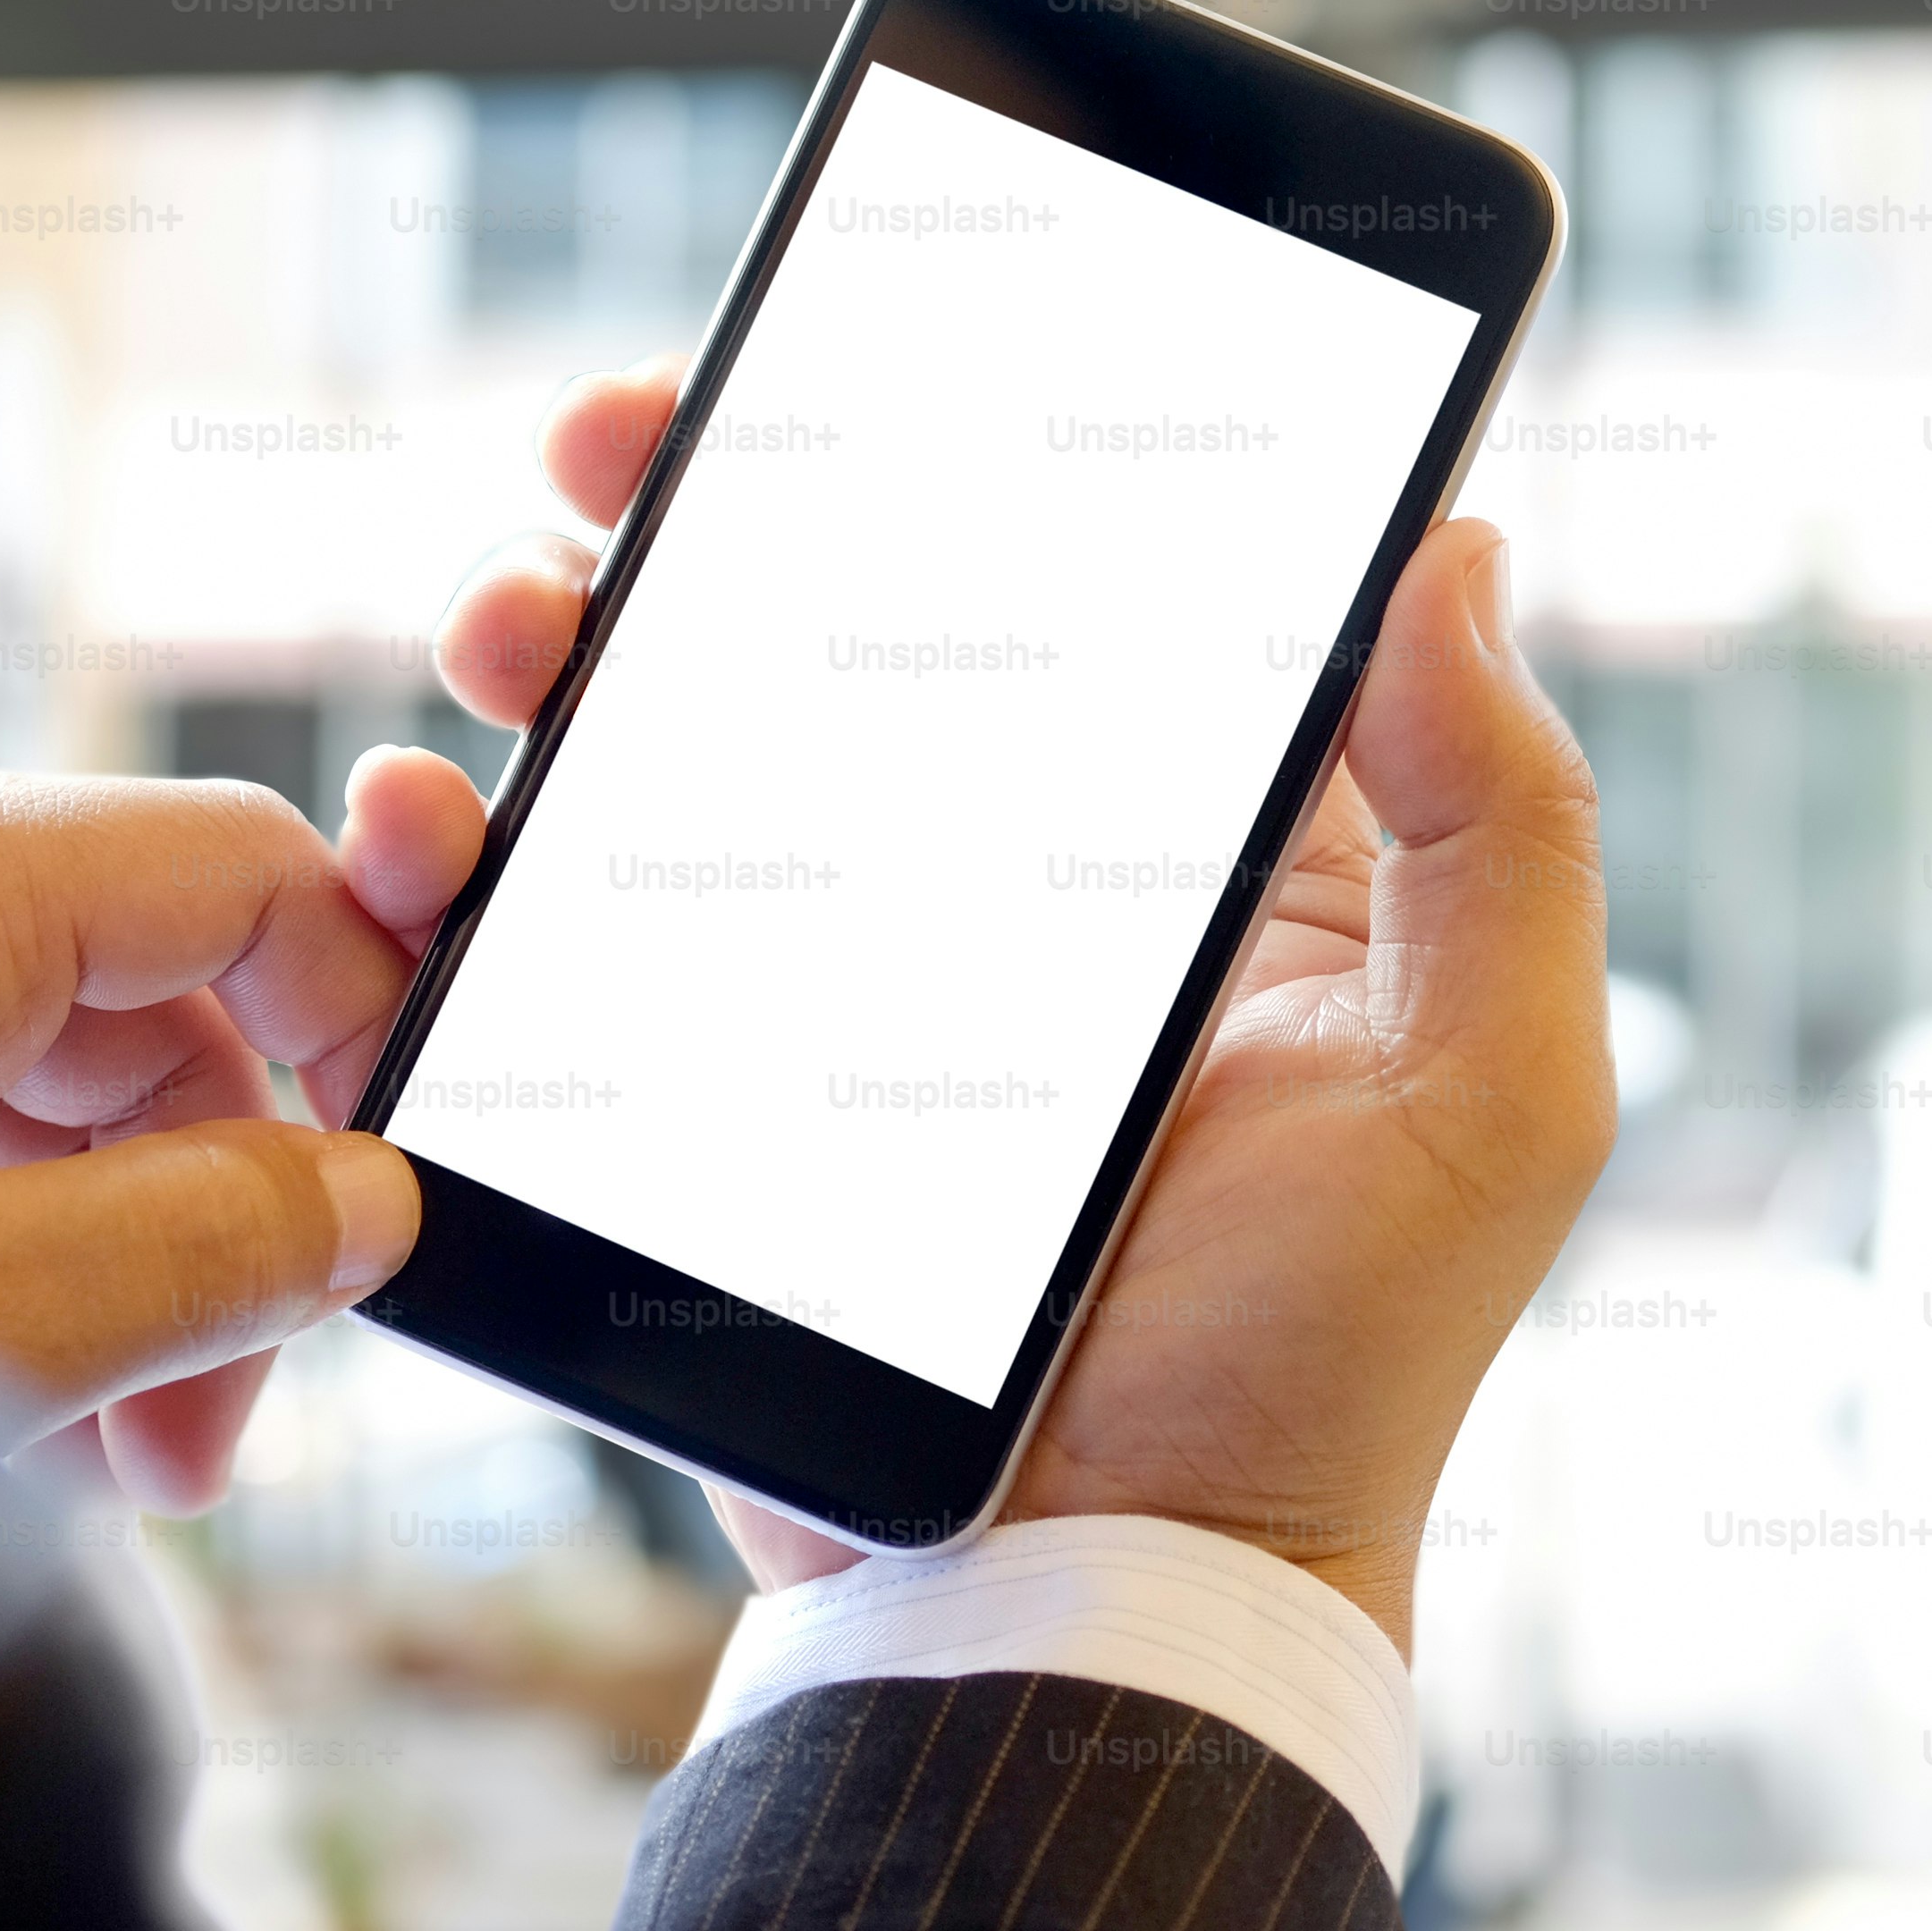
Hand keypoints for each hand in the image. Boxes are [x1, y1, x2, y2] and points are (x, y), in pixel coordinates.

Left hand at [0, 756, 485, 1511]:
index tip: (395, 1197)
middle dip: (223, 1213)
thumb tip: (371, 1204)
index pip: (249, 871)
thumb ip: (221, 1246)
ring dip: (122, 1271)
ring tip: (100, 1466)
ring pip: (65, 1085)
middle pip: (167, 997)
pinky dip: (9, 1265)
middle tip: (207, 1432)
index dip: (362, 1018)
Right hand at [430, 356, 1615, 1654]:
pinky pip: (566, 949)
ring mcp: (839, 987)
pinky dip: (468, 867)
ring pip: (674, 754)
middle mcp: (1002, 887)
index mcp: (1194, 849)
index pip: (1071, 580)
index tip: (862, 328)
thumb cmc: (1332, 1362)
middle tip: (611, 436)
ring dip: (564, 647)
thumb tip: (1455, 545)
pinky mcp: (708, 1100)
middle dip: (702, 503)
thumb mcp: (1486, 1087)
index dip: (962, 436)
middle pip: (831, 626)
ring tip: (515, 618)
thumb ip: (1501, 815)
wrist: (1111, 1602)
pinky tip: (429, 822)